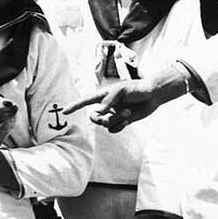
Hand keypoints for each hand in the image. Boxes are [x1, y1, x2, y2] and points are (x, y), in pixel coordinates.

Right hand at [65, 68, 189, 131]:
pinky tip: (129, 119)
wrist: (153, 95)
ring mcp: (113, 114)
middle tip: (108, 119)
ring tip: (128, 112)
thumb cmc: (137, 89)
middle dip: (100, 119)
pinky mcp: (122, 121)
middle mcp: (106, 105)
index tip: (64, 111)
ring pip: (105, 125)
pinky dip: (120, 126)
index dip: (75, 106)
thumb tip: (98, 112)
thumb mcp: (121, 91)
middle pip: (93, 118)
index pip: (85, 101)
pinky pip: (114, 130)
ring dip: (116, 120)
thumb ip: (109, 101)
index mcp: (103, 95)